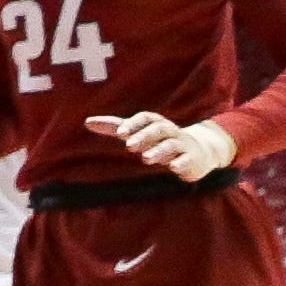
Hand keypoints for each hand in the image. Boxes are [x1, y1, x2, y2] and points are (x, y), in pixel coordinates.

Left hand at [92, 112, 234, 180]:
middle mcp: (170, 131)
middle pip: (158, 129)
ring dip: (159, 150)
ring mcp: (182, 145)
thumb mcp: (138, 133)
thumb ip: (115, 127)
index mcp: (156, 123)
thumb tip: (87, 122)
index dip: (134, 124)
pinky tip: (173, 167)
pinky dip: (181, 162)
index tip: (120, 133)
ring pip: (171, 145)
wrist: (198, 151)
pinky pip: (187, 159)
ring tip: (146, 158)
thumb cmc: (159, 140)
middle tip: (129, 146)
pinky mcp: (191, 159)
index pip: (145, 118)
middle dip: (144, 136)